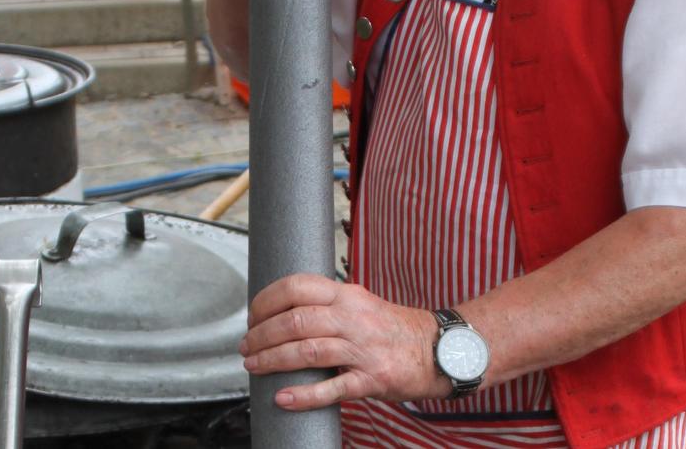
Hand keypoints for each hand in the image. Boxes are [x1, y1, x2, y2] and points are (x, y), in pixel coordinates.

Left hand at [239, 274, 447, 409]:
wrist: (439, 350)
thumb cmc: (393, 329)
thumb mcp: (360, 303)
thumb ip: (326, 304)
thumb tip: (282, 311)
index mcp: (347, 294)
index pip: (297, 287)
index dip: (266, 301)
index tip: (252, 316)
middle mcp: (353, 317)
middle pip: (296, 320)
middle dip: (262, 335)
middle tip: (246, 347)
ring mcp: (362, 349)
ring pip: (307, 351)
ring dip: (272, 360)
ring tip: (254, 367)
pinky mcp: (371, 379)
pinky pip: (332, 388)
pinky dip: (304, 395)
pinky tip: (284, 398)